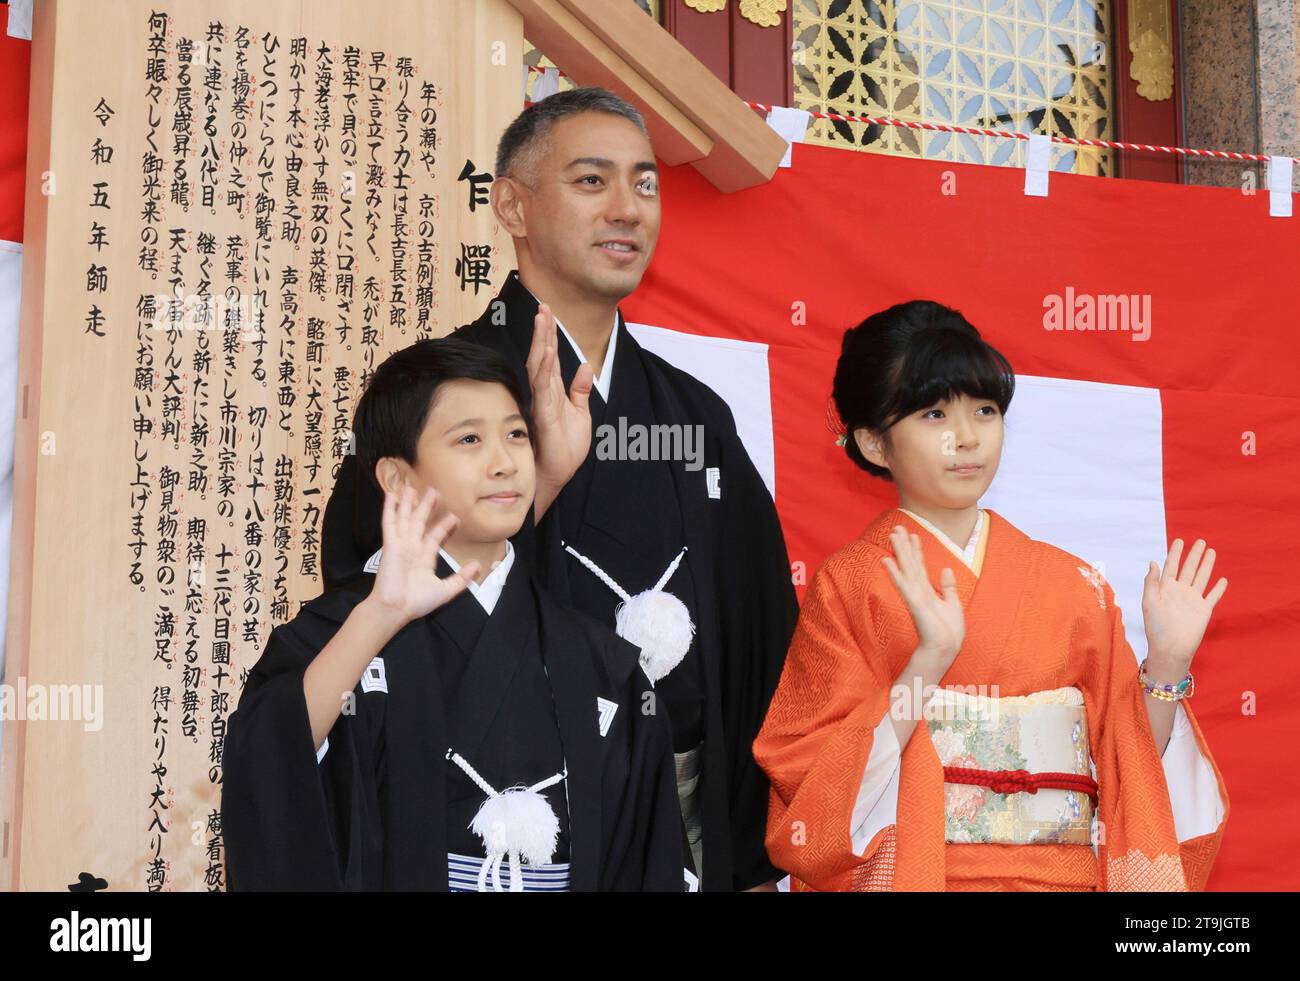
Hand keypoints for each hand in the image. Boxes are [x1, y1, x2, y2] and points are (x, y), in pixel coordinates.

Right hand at [367, 485, 479, 627]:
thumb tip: (477, 565)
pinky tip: (391, 495)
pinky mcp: (390, 545)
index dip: (444, 526)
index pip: (435, 536)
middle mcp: (412, 549)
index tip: (454, 517)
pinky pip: (390, 523)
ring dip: (409, 503)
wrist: (395, 608)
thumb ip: (461, 578)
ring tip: (411, 487)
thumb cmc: (416, 602)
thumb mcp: (445, 590)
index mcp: (424, 558)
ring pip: (406, 519)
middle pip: (420, 523)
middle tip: (434, 491)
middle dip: (427, 507)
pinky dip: (390, 509)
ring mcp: (401, 545)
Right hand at [526, 303, 593, 492]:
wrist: (557, 474)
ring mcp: (541, 402)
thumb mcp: (581, 414)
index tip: (548, 312)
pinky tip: (548, 351)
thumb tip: (586, 366)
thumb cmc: (565, 447)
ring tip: (542, 319)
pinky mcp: (543, 414)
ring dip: (542, 342)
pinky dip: (545, 368)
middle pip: (542, 355)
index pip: (550, 357)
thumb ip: (580, 390)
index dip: (550, 334)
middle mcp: (544, 393)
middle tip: (542, 306)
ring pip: (539, 366)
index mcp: (553, 391)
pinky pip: (542, 387)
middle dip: (543, 330)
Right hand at [881, 525, 963, 666]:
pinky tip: (886, 560)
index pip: (920, 566)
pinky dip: (894, 573)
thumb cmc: (948, 632)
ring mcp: (914, 596)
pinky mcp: (914, 604)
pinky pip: (903, 585)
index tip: (913, 534)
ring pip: (905, 569)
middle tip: (897, 527)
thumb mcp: (953, 604)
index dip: (916, 550)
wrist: (946, 649)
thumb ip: (949, 587)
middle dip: (904, 545)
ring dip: (899, 552)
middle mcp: (918, 591)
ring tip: (893, 535)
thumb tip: (947, 569)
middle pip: (910, 563)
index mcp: (927, 591)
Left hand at [1141, 537, 1227, 671]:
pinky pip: (1213, 596)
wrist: (1171, 648)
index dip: (1175, 553)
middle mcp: (1180, 592)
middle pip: (1189, 569)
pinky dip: (1218, 588)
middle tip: (1200, 541)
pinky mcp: (1204, 610)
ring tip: (1211, 552)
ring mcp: (1193, 600)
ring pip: (1202, 578)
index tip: (1179, 541)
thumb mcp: (1149, 602)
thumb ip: (1151, 582)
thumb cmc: (1156, 627)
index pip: (1171, 566)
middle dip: (1194, 555)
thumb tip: (1153, 562)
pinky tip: (1222, 579)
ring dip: (1207, 565)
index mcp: (1165, 588)